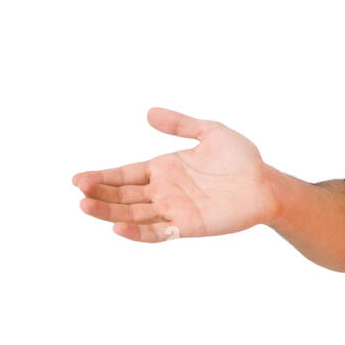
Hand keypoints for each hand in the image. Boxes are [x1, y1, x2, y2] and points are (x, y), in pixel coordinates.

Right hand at [73, 107, 278, 241]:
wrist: (267, 184)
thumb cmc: (242, 159)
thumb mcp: (211, 132)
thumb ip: (181, 124)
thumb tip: (149, 113)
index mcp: (164, 168)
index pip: (124, 174)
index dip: (102, 176)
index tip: (78, 178)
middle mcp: (164, 191)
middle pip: (122, 195)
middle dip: (98, 194)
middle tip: (79, 190)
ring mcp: (174, 210)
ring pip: (133, 214)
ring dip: (108, 213)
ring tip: (85, 207)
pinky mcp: (187, 226)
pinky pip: (157, 232)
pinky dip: (137, 232)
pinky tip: (118, 227)